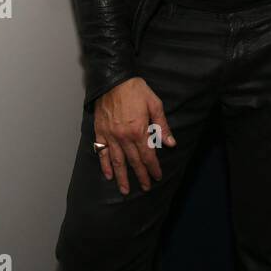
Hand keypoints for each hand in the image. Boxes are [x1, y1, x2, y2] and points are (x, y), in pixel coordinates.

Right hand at [93, 77, 174, 194]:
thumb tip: (171, 143)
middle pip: (134, 161)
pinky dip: (105, 164)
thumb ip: (162, 125)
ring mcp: (110, 135)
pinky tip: (108, 174)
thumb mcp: (155, 104)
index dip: (153, 168)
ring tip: (125, 190)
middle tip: (145, 188)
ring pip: (117, 161)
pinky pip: (102, 151)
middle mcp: (124, 137)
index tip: (157, 177)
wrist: (113, 79)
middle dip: (140, 176)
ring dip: (122, 177)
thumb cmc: (136, 89)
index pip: (148, 155)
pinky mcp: (100, 131)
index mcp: (139, 130)